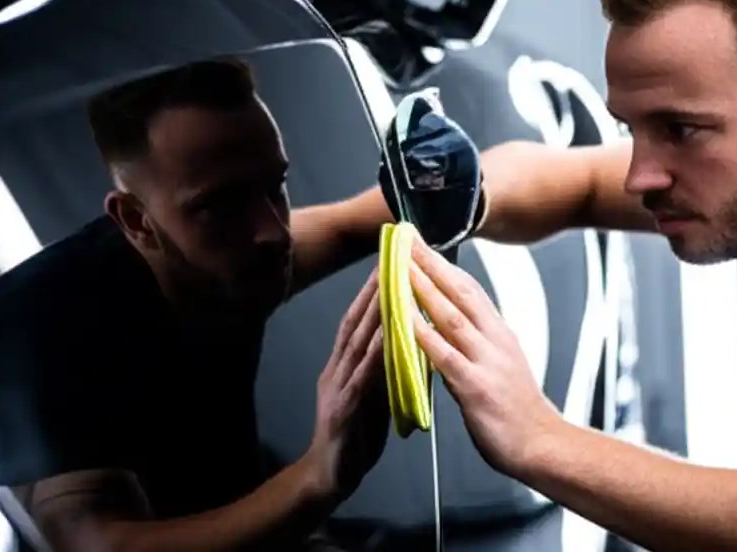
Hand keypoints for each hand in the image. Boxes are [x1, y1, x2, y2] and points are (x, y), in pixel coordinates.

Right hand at [305, 268, 389, 500]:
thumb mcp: (372, 394)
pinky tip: (387, 338)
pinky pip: (361, 380)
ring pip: (356, 345)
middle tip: (390, 259)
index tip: (389, 262)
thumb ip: (384, 368)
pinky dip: (374, 356)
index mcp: (344, 365)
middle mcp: (337, 370)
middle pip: (355, 324)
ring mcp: (337, 389)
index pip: (358, 321)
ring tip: (391, 287)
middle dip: (372, 291)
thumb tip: (407, 341)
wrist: (330, 477)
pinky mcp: (342, 411)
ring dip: (373, 315)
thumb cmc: (355, 435)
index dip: (372, 291)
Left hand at [406, 233, 561, 479]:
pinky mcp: (476, 387)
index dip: (444, 264)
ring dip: (424, 290)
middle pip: (460, 291)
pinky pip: (445, 355)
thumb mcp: (502, 361)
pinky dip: (423, 334)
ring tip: (401, 267)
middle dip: (431, 263)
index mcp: (499, 332)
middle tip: (407, 239)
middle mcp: (495, 339)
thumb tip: (450, 319)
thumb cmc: (518, 409)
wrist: (542, 445)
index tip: (422, 243)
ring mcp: (486, 361)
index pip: (469, 288)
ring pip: (451, 316)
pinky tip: (405, 321)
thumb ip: (479, 339)